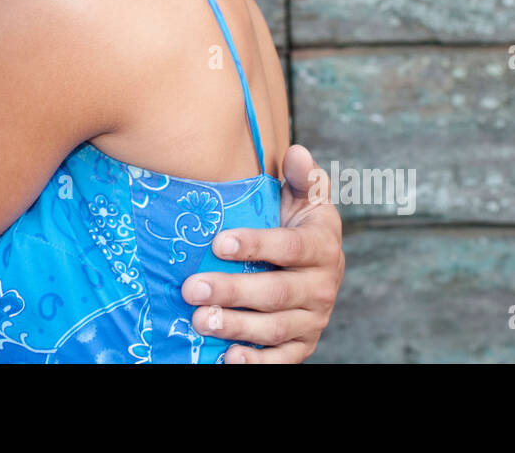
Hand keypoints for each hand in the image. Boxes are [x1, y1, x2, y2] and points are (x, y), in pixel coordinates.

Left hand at [181, 143, 344, 362]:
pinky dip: (256, 362)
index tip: (218, 243)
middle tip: (191, 288)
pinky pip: (282, 359)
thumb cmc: (297, 224)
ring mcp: (313, 319)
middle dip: (233, 291)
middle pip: (277, 292)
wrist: (317, 265)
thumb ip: (301, 177)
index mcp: (323, 246)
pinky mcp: (302, 345)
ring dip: (236, 326)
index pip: (289, 247)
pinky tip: (228, 357)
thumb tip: (298, 153)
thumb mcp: (303, 198)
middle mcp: (323, 286)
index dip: (256, 245)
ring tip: (199, 320)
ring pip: (275, 327)